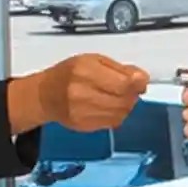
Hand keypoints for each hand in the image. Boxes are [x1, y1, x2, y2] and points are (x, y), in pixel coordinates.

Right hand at [35, 53, 149, 131]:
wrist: (46, 94)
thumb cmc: (69, 73)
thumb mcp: (94, 60)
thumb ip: (119, 68)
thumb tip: (141, 78)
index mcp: (85, 72)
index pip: (123, 83)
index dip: (137, 83)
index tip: (141, 80)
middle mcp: (82, 94)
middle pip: (124, 100)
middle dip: (133, 93)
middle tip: (130, 86)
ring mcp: (83, 113)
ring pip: (121, 113)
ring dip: (126, 104)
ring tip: (119, 95)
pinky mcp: (85, 126)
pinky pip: (113, 122)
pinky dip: (118, 114)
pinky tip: (110, 105)